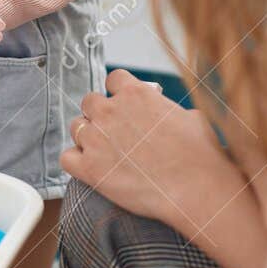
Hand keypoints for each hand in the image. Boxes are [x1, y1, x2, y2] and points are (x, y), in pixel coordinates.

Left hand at [61, 69, 244, 232]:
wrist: (196, 188)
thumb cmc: (200, 154)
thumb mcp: (189, 115)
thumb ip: (164, 108)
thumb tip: (162, 112)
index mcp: (135, 93)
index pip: (113, 79)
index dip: (119, 92)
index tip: (124, 104)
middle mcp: (110, 111)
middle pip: (89, 101)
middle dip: (100, 114)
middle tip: (114, 131)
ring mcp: (96, 139)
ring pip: (76, 127)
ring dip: (87, 136)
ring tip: (105, 152)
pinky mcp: (90, 168)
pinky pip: (66, 158)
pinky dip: (75, 161)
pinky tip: (91, 167)